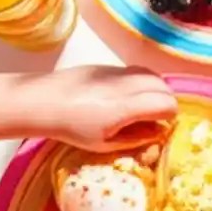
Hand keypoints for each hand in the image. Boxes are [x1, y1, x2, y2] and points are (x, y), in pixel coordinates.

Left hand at [23, 66, 177, 151]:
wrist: (41, 102)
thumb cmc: (71, 129)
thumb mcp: (104, 144)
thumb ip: (135, 138)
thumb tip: (157, 132)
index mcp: (124, 108)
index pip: (166, 104)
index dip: (169, 116)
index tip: (161, 126)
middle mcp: (125, 85)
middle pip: (164, 87)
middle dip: (166, 101)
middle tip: (155, 117)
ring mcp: (117, 72)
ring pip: (153, 75)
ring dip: (156, 89)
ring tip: (145, 105)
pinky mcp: (108, 66)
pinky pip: (137, 70)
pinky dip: (143, 82)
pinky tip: (130, 95)